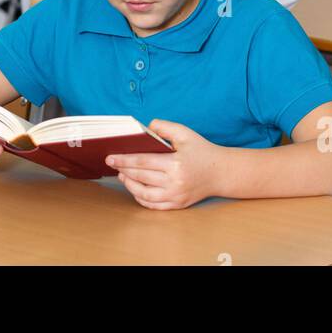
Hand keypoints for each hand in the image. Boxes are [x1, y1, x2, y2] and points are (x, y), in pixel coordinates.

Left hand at [106, 119, 222, 209]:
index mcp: (175, 164)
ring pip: (144, 194)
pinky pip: (154, 205)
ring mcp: (176, 195)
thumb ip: (164, 127)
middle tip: (112, 164)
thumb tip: (144, 128)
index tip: (110, 157)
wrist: (221, 172)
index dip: (124, 160)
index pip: (142, 162)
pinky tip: (135, 189)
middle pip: (141, 177)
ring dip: (130, 185)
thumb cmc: (201, 150)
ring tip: (122, 175)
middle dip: (123, 170)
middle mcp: (175, 182)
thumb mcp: (185, 133)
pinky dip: (141, 199)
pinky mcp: (178, 204)